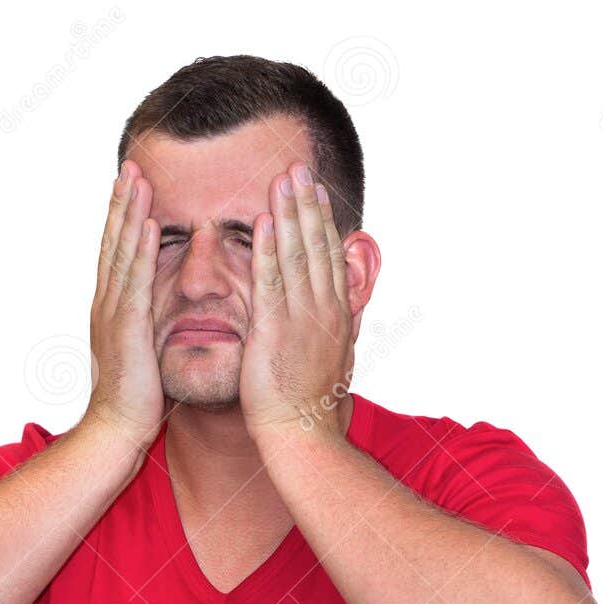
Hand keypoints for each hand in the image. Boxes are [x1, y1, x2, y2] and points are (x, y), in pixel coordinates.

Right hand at [81, 160, 165, 455]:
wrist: (117, 430)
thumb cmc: (135, 400)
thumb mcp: (143, 352)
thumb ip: (148, 326)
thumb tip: (160, 313)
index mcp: (112, 309)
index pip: (117, 254)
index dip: (122, 218)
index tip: (131, 185)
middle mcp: (107, 304)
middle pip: (114, 243)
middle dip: (122, 203)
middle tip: (130, 164)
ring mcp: (113, 315)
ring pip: (121, 254)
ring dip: (130, 214)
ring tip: (137, 179)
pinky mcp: (126, 330)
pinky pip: (135, 283)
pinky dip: (141, 252)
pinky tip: (148, 226)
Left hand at [239, 163, 355, 443]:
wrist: (301, 437)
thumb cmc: (308, 407)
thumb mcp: (330, 361)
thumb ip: (333, 331)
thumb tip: (341, 317)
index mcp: (335, 317)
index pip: (330, 258)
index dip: (323, 222)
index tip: (316, 192)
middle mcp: (322, 311)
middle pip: (316, 246)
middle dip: (307, 205)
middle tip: (298, 166)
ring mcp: (300, 319)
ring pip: (296, 255)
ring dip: (288, 214)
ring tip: (282, 179)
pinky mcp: (274, 332)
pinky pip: (270, 283)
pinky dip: (266, 250)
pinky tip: (261, 223)